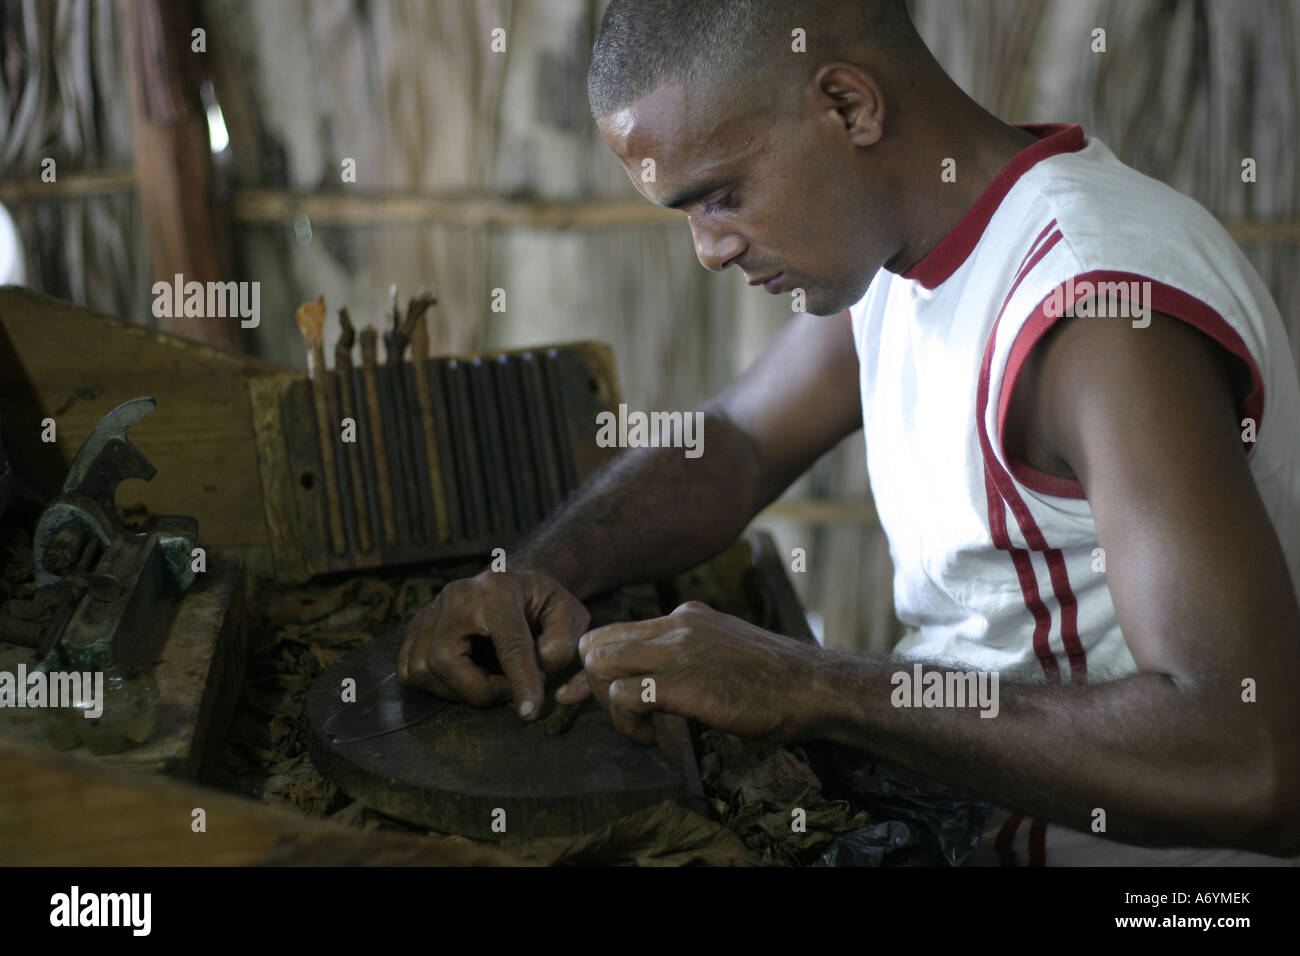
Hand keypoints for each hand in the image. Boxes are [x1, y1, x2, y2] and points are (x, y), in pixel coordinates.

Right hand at [398, 569, 589, 718]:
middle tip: (505, 691)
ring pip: (422, 667)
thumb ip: (562, 642)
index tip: (530, 711)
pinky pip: (408, 669)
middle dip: (477, 690)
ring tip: (487, 682)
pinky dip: (434, 685)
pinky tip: (463, 677)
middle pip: (445, 657)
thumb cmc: (542, 602)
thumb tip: (539, 672)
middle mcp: (457, 595)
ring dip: (457, 690)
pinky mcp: (416, 625)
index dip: (520, 681)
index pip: (508, 643)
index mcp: (499, 588)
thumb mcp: (569, 613)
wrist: (513, 581)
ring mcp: (431, 609)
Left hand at [560, 600, 823, 743]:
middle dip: (594, 685)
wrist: (813, 686)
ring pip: (600, 665)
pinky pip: (624, 697)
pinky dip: (626, 724)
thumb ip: (690, 654)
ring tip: (636, 728)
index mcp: (684, 615)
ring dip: (607, 705)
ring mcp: (677, 651)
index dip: (599, 667)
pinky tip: (649, 738)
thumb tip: (658, 681)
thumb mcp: (726, 649)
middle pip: (596, 643)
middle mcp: (675, 624)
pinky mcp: (683, 682)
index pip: (615, 630)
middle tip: (620, 715)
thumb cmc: (776, 680)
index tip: (600, 696)